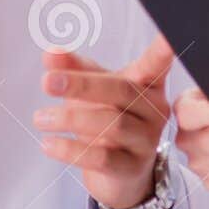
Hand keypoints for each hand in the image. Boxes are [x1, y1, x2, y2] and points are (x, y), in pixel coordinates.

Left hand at [34, 36, 174, 208]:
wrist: (119, 173)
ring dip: (70, 119)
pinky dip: (71, 150)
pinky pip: (102, 158)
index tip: (168, 35)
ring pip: (112, 124)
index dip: (163, 49)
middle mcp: (154, 109)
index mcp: (147, 83)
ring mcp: (147, 140)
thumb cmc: (108, 118)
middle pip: (122, 90)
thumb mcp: (92, 90)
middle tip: (47, 81)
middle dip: (82, 84)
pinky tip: (48, 144)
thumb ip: (73, 69)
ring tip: (40, 118)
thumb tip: (51, 53)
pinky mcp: (132, 167)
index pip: (157, 63)